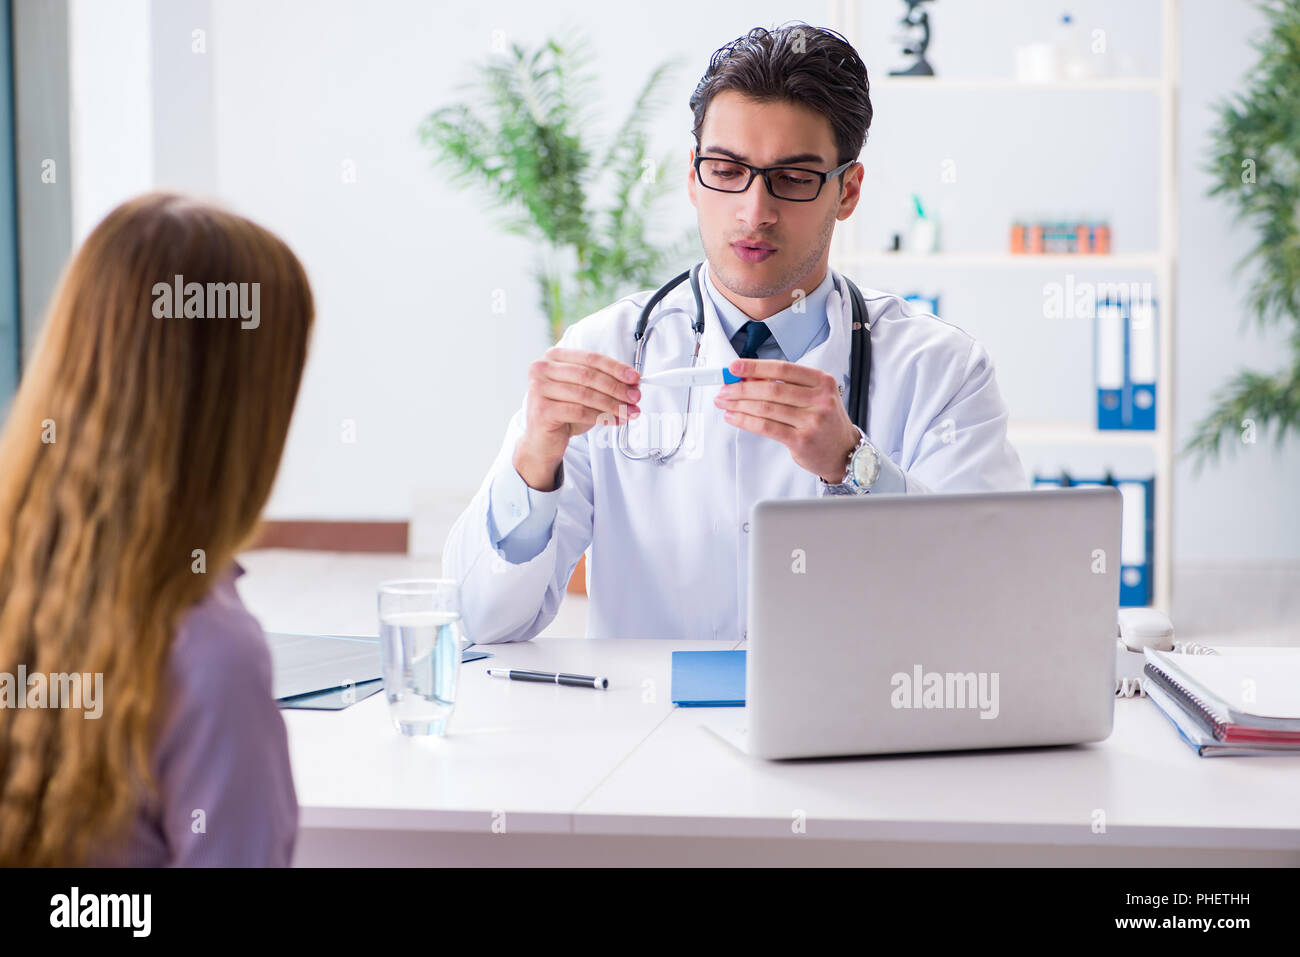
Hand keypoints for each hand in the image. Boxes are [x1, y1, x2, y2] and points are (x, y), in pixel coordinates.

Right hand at [515, 347, 640, 489]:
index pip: (591, 358)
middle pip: (589, 375)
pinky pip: (579, 412)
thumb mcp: (585, 392)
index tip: (634, 377)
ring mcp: (539, 389)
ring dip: (612, 404)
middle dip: (617, 387)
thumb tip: (632, 385)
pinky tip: (614, 420)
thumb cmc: (564, 413)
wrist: (543, 441)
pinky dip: (601, 417)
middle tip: (635, 397)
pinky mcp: (542, 410)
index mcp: (554, 356)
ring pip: (585, 394)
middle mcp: (542, 368)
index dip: (616, 368)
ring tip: (629, 412)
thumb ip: (603, 384)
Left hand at [713, 358, 858, 482]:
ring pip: (766, 408)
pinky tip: (734, 417)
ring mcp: (812, 421)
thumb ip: (784, 385)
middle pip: (772, 389)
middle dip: (742, 388)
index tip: (735, 367)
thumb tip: (749, 377)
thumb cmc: (825, 421)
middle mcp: (820, 399)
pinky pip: (766, 427)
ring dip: (739, 404)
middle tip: (724, 389)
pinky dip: (746, 421)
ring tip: (725, 403)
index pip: (783, 369)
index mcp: (822, 381)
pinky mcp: (801, 440)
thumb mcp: (813, 396)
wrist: (844, 452)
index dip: (755, 366)